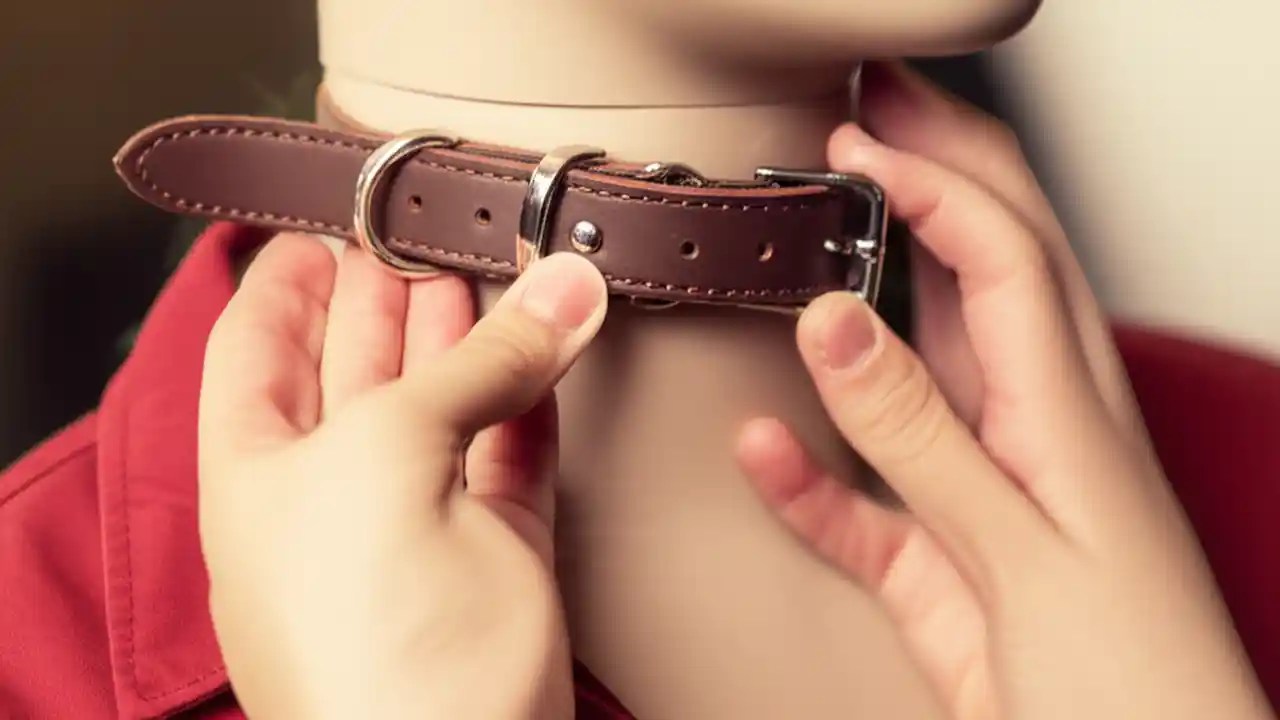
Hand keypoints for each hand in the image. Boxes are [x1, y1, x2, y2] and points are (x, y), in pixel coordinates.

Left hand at [197, 237, 606, 718]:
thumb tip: (562, 286)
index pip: (256, 345)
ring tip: (511, 265)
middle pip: (360, 363)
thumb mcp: (390, 461)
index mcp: (260, 470)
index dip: (292, 276)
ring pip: (448, 405)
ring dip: (479, 336)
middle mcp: (333, 491)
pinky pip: (515, 455)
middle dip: (400, 291)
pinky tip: (551, 349)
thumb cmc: (367, 637)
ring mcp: (417, 521)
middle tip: (448, 227)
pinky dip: (537, 399)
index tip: (338, 216)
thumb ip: (478, 363)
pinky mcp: (496, 551)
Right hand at [736, 62, 1275, 719]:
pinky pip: (854, 503)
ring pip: (908, 376)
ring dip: (855, 306)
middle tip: (857, 117)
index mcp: (1069, 413)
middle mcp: (1026, 434)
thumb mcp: (1022, 550)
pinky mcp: (934, 568)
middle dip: (921, 184)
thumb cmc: (1131, 690)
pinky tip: (758, 450)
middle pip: (969, 276)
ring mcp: (976, 496)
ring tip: (807, 232)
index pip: (1000, 253)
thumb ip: (921, 436)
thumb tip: (836, 318)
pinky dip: (802, 476)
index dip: (930, 179)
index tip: (855, 135)